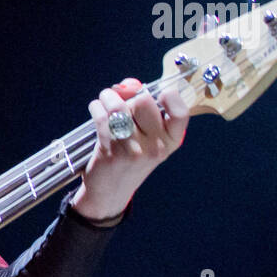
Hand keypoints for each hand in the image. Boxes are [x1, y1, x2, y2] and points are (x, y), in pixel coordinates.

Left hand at [72, 77, 189, 220]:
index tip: (156, 93)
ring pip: (119, 106)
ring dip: (109, 97)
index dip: (169, 95)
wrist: (111, 192)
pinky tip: (96, 109)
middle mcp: (156, 146)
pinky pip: (102, 117)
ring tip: (106, 100)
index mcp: (172, 141)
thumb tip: (130, 84)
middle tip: (122, 103)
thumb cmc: (130, 157)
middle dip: (130, 96)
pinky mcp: (111, 151)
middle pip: (144, 101)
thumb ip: (144, 109)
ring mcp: (133, 150)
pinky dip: (97, 107)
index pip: (180, 111)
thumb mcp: (148, 138)